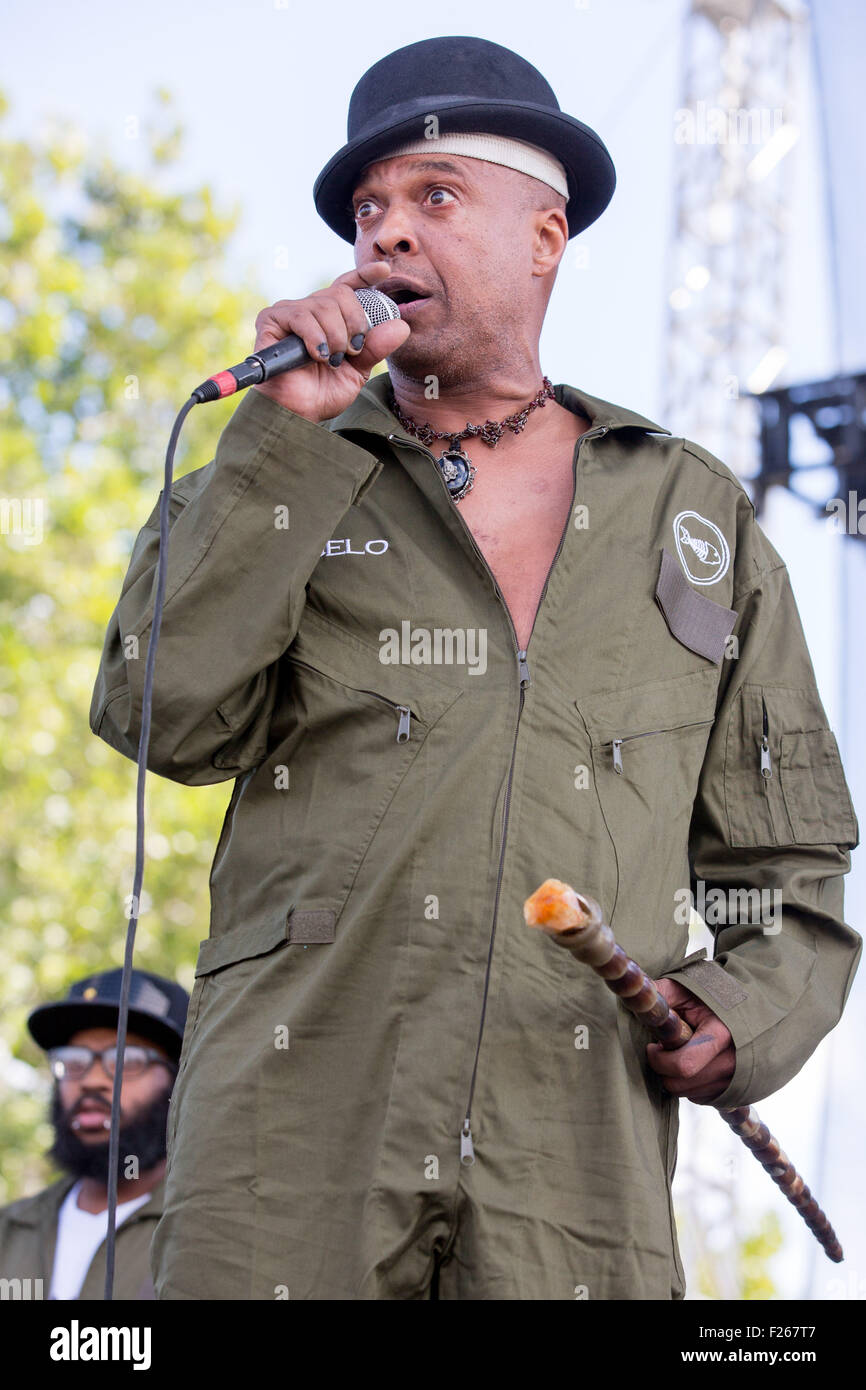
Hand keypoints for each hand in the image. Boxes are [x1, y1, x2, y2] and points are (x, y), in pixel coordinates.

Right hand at [252, 260, 410, 422]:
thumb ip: (376, 348)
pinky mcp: (271, 320)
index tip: (384, 271)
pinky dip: (316, 337)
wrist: (299, 412)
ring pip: (324, 305)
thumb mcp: (358, 371)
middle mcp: (311, 309)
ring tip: (331, 360)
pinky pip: (302, 316)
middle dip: (354, 323)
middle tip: (351, 350)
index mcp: (332, 318)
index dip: (365, 275)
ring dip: (336, 336)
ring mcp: (290, 312)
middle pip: (341, 294)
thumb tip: (401, 326)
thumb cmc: (323, 392)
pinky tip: (318, 355)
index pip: (349, 286)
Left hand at [645, 978, 735, 1103]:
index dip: (659, 1059)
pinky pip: (700, 1098)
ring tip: (680, 1053)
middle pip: (681, 1084)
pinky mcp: (735, 1092)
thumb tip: (639, 998)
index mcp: (722, 1034)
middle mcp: (732, 1063)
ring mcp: (735, 1080)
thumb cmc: (712, 998)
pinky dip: (689, 1085)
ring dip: (675, 1077)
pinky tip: (693, 1064)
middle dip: (663, 1069)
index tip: (653, 1045)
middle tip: (663, 1049)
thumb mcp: (686, 989)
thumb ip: (662, 993)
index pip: (683, 1064)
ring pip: (688, 1094)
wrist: (750, 1012)